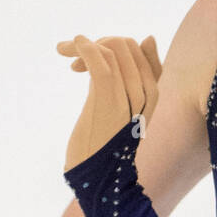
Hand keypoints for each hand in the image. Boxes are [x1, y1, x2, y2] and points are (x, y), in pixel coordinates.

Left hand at [57, 34, 161, 171]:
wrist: (98, 177)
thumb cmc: (105, 144)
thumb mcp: (119, 107)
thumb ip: (128, 78)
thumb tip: (148, 38)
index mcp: (152, 94)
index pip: (143, 51)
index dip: (116, 45)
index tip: (92, 53)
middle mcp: (145, 93)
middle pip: (126, 44)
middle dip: (98, 41)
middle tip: (73, 53)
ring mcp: (128, 96)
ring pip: (113, 49)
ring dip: (83, 44)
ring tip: (64, 52)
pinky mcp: (108, 101)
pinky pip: (100, 62)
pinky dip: (83, 48)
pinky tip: (67, 48)